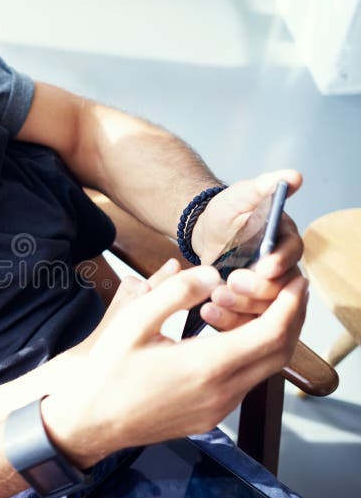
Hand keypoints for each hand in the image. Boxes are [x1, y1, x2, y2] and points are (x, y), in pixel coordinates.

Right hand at [42, 264, 307, 467]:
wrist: (88, 421)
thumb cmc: (105, 371)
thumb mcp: (132, 321)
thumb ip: (175, 292)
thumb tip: (211, 275)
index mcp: (207, 367)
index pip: (272, 334)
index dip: (290, 304)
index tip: (293, 279)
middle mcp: (222, 393)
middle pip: (279, 352)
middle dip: (288, 316)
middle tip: (281, 287)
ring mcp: (218, 409)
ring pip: (263, 368)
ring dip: (263, 334)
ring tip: (236, 303)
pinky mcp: (209, 417)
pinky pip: (244, 381)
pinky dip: (246, 352)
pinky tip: (218, 332)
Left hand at [191, 170, 303, 330]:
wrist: (205, 231)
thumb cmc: (227, 211)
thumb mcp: (242, 195)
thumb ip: (265, 186)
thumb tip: (292, 177)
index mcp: (285, 240)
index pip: (292, 253)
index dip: (280, 262)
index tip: (265, 267)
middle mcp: (280, 269)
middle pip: (281, 287)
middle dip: (258, 288)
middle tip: (233, 282)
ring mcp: (264, 290)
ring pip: (263, 308)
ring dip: (241, 306)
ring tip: (216, 298)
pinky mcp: (246, 306)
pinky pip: (244, 320)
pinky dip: (228, 319)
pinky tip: (208, 312)